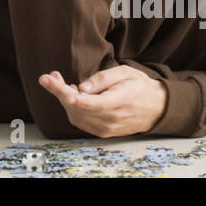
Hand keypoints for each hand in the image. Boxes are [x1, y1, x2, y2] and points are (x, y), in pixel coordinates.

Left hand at [39, 66, 167, 137]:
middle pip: (77, 109)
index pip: (88, 101)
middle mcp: (111, 119)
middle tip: (49, 77)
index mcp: (119, 102)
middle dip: (59, 92)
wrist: (156, 108)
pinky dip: (72, 109)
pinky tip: (72, 95)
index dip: (66, 93)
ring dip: (63, 100)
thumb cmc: (139, 86)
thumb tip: (82, 88)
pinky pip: (81, 121)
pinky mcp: (103, 132)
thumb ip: (103, 79)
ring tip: (59, 82)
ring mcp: (106, 128)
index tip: (50, 82)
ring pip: (76, 116)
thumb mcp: (125, 72)